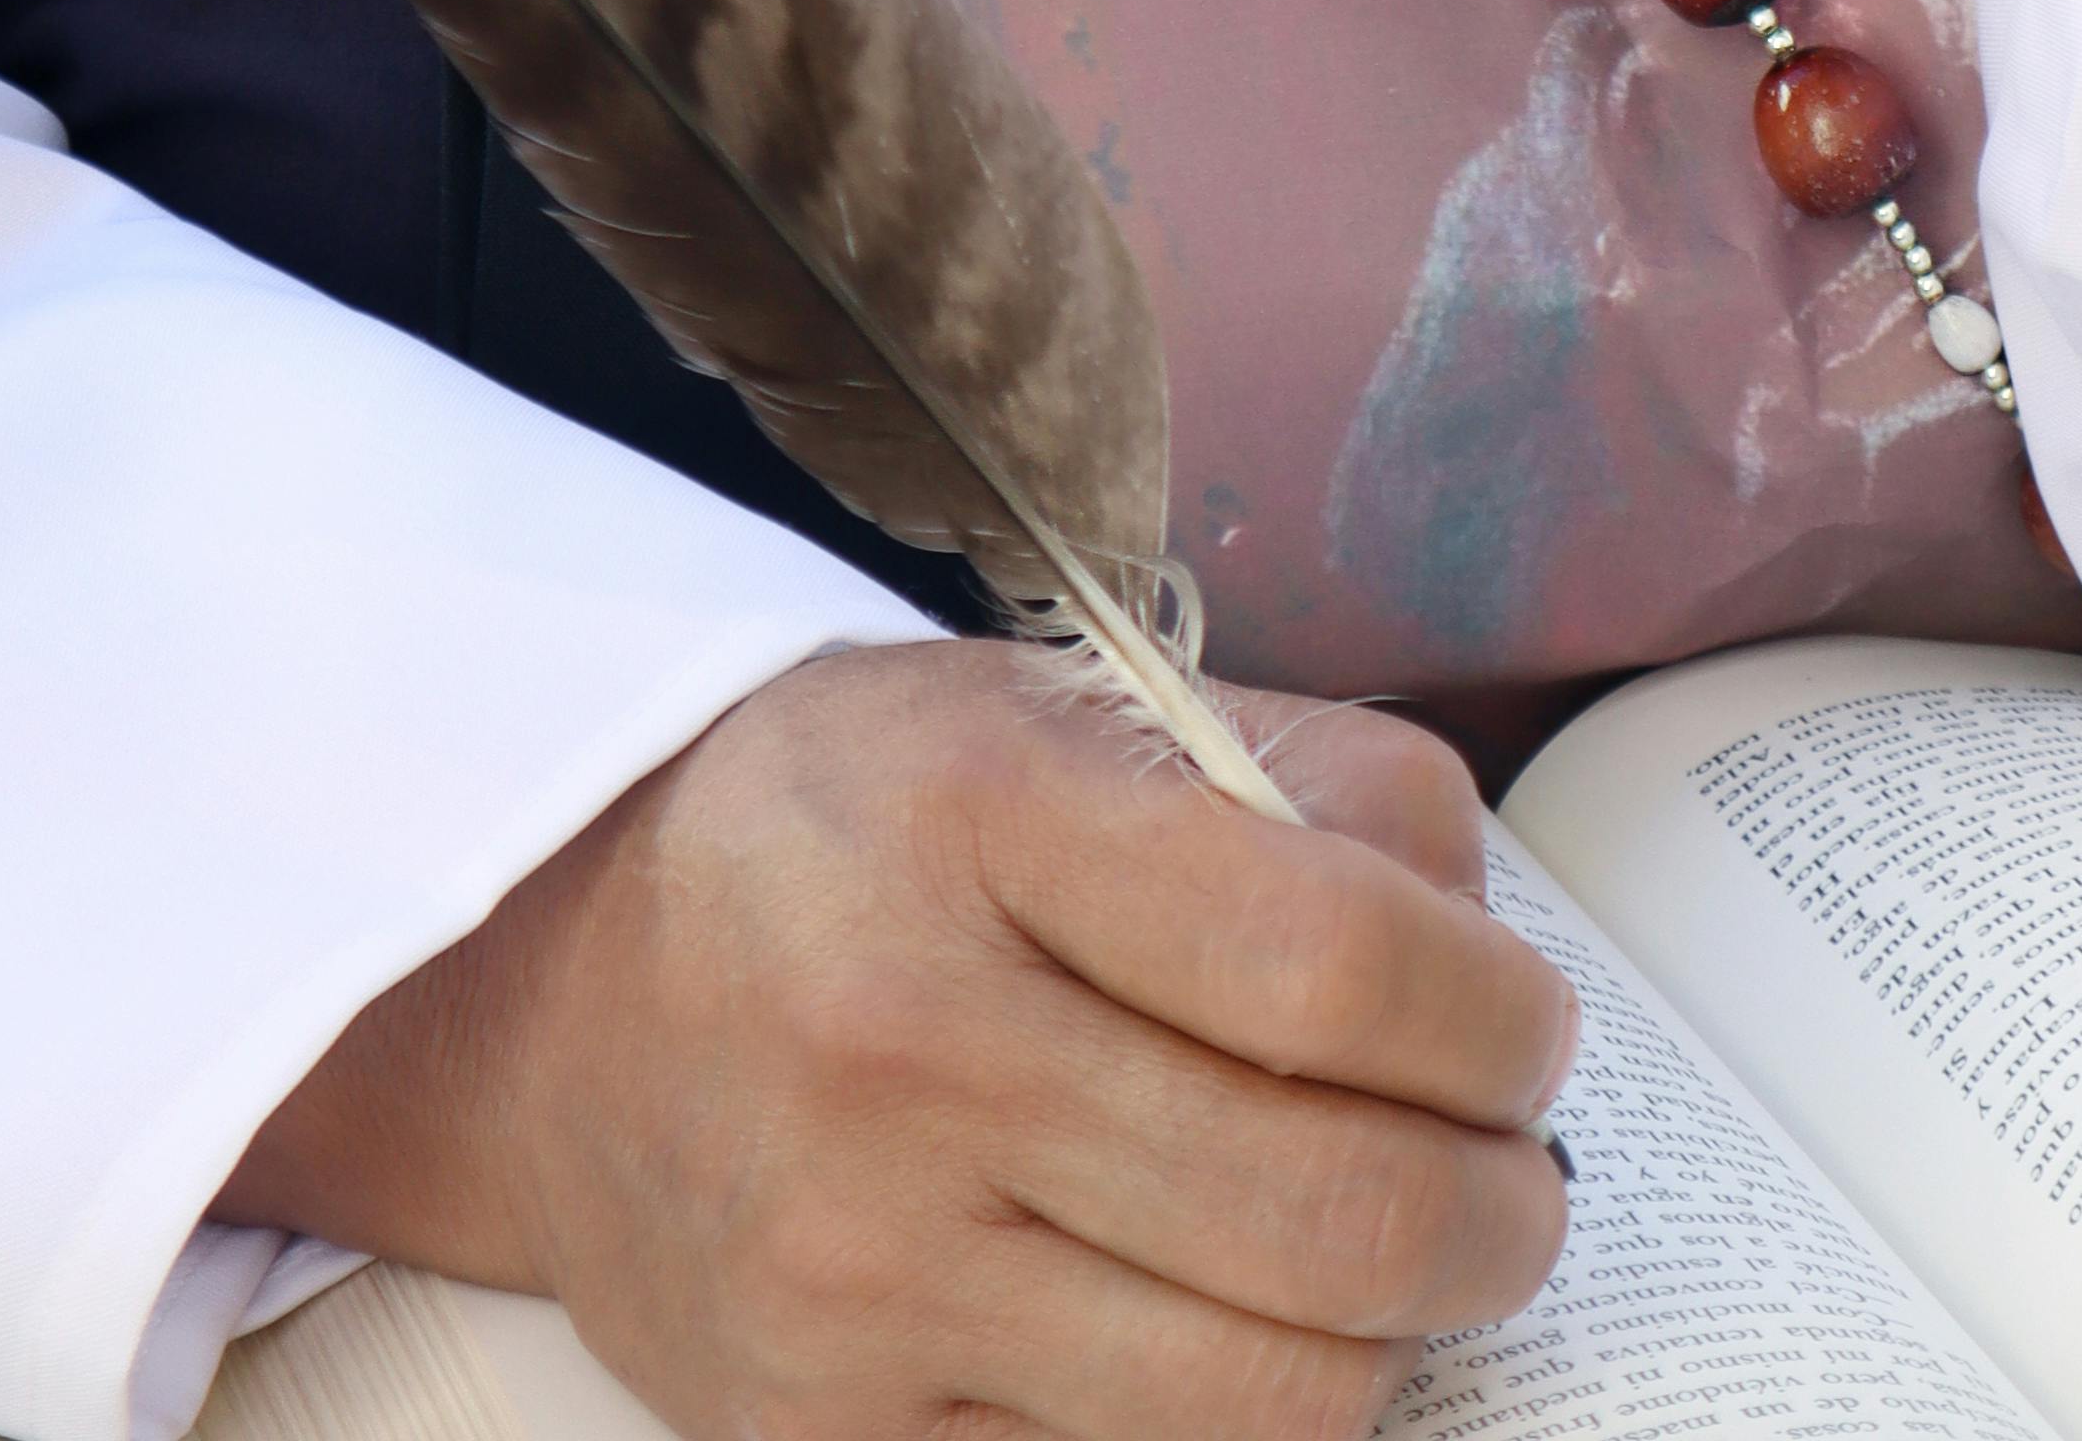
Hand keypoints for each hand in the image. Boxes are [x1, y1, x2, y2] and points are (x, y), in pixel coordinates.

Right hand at [220, 637, 1572, 1440]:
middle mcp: (908, 1050)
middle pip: (1333, 1212)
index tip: (1522, 1032)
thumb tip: (1486, 954)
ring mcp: (861, 1271)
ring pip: (1267, 1395)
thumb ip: (1307, 790)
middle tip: (1509, 1178)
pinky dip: (1233, 1418)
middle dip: (1496, 1217)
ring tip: (1393, 1259)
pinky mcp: (828, 1433)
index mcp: (980, 820)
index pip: (1334, 959)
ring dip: (1393, 1341)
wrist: (559, 993)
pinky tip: (1227, 1320)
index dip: (1493, 1019)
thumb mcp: (1064, 712)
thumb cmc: (855, 835)